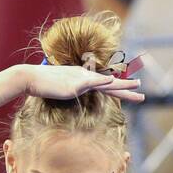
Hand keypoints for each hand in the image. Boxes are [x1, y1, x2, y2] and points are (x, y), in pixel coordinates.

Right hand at [22, 63, 143, 103]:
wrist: (30, 79)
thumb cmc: (42, 85)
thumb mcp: (59, 89)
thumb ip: (68, 91)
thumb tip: (70, 95)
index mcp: (82, 78)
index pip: (104, 84)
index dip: (118, 87)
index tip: (130, 88)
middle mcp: (85, 77)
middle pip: (110, 84)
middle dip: (127, 86)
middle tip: (142, 89)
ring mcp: (81, 80)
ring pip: (106, 83)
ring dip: (122, 84)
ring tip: (138, 86)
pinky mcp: (74, 85)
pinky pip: (92, 83)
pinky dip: (103, 82)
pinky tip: (113, 81)